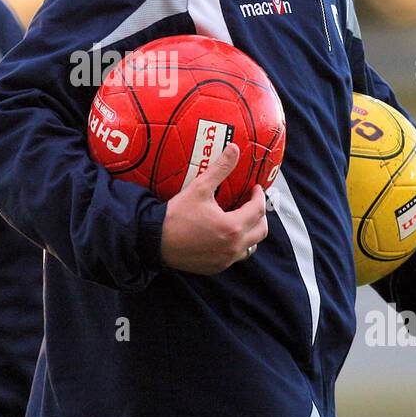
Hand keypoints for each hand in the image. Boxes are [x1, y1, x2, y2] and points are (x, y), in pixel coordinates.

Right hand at [159, 143, 267, 274]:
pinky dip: (237, 245)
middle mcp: (232, 247)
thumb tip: (233, 149)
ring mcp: (225, 260)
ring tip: (242, 219)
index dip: (259, 196)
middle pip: (261, 231)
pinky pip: (235, 257)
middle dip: (260, 215)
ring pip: (250, 246)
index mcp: (232, 227)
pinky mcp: (215, 267)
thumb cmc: (176, 215)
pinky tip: (226, 234)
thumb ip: (220, 168)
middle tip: (251, 203)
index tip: (255, 188)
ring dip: (251, 232)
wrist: (154, 239)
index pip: (258, 210)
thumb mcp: (199, 188)